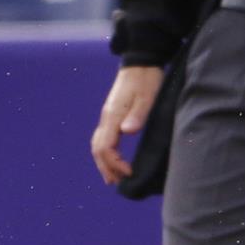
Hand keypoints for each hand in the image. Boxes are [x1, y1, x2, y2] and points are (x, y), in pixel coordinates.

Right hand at [91, 65, 164, 185]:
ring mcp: (108, 116)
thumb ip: (138, 114)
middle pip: (98, 149)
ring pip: (98, 145)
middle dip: (106, 168)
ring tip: (113, 176)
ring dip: (104, 162)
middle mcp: (106, 118)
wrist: (140, 62)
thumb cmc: (146, 79)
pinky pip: (103, 139)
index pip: (105, 147)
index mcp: (113, 116)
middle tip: (117, 182)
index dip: (115, 163)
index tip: (129, 172)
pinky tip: (114, 158)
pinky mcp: (112, 115)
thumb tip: (127, 132)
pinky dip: (106, 153)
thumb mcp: (147, 96)